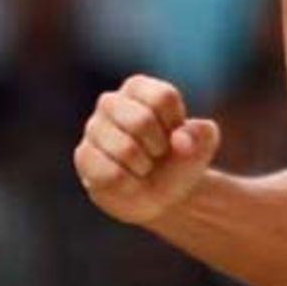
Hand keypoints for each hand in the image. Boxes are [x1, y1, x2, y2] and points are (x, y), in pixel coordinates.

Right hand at [74, 75, 221, 225]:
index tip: (174, 137)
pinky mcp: (84, 157)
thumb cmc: (178, 162)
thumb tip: (180, 141)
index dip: (176, 127)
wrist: (160, 196)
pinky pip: (111, 173)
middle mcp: (111, 102)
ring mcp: (93, 129)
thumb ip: (202, 136)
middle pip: (142, 121)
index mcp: (139, 88)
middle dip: (159, 148)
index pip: (163, 98)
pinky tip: (128, 181)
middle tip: (157, 155)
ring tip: (143, 168)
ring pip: (125, 149)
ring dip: (144, 168)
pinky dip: (129, 185)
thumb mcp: (201, 147)